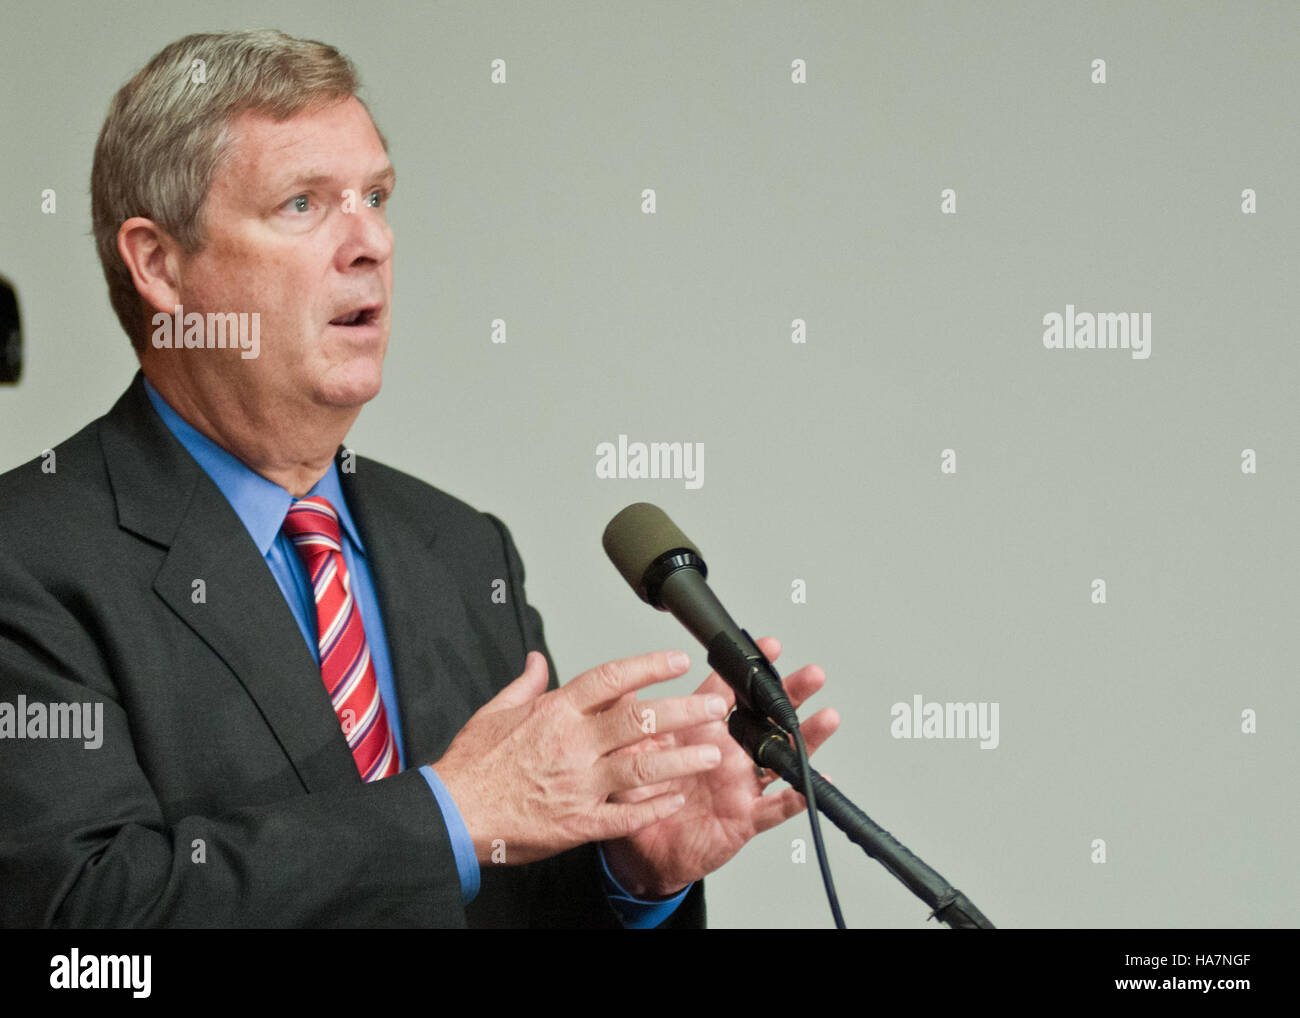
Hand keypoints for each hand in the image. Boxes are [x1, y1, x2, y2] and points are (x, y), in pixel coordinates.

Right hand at [432, 649, 730, 865]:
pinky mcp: (579, 822)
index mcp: (555, 713)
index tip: (677, 660)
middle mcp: (573, 745)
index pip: (611, 678)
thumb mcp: (493, 711)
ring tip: (711, 752)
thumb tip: (537, 660)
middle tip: (714, 706)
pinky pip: (626, 816)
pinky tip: (676, 798)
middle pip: (639, 720)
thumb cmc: (470, 766)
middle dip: (683, 711)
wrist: (452, 814)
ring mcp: (579, 785)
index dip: (649, 666)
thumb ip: (525, 684)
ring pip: (642, 769)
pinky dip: (654, 807)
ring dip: (681, 760)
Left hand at [600, 637, 838, 898]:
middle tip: (811, 674)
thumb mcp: (629, 757)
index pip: (727, 692)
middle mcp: (727, 754)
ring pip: (780, 756)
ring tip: (826, 718)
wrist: (643, 852)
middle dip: (790, 694)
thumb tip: (621, 688)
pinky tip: (815, 781)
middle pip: (765, 718)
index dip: (746, 670)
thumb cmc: (641, 802)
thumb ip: (632, 724)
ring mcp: (740, 785)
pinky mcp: (745, 817)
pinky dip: (797, 796)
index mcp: (700, 733)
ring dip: (804, 737)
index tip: (766, 647)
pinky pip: (776, 807)